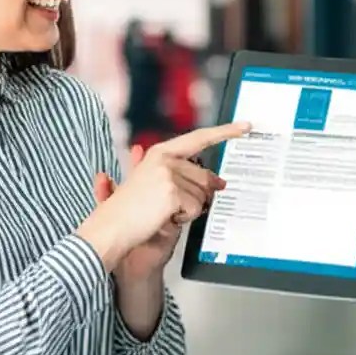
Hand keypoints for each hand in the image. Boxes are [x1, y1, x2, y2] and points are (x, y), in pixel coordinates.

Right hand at [78, 121, 248, 269]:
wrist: (111, 229)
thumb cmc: (129, 210)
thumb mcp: (154, 184)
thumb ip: (185, 177)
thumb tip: (218, 181)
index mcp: (161, 152)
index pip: (200, 138)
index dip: (225, 132)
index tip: (245, 125)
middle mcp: (166, 159)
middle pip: (207, 177)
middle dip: (200, 196)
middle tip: (176, 207)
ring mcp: (169, 174)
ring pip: (203, 195)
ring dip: (188, 210)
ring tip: (163, 212)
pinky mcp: (173, 193)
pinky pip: (195, 209)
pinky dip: (183, 219)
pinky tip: (164, 218)